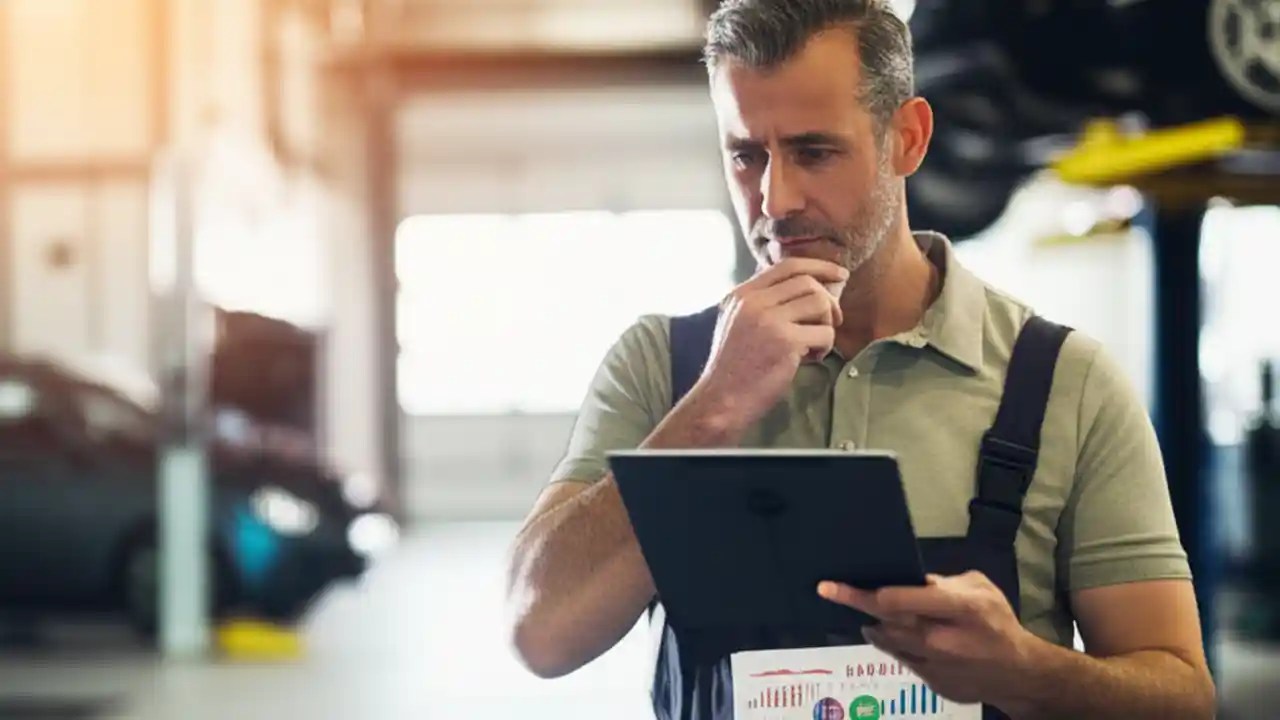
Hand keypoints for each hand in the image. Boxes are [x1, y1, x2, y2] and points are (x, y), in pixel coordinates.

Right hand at [690, 258, 847, 430]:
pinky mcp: (785, 342)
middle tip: (833, 321)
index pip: (787, 266)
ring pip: (820, 303)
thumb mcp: (738, 323)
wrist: (721, 400)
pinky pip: (825, 333)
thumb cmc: (734, 367)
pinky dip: (825, 346)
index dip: (819, 266)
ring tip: (816, 344)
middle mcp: (753, 301)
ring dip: (827, 324)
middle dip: (829, 301)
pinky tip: (811, 359)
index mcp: (741, 294)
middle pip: (808, 283)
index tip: (840, 275)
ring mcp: (769, 320)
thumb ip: (761, 303)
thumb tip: (807, 288)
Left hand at [817, 571, 1035, 708]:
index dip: (860, 593)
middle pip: (883, 620)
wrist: (1019, 672)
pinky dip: (893, 644)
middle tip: (832, 592)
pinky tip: (896, 634)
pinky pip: (900, 658)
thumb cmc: (998, 621)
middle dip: (857, 605)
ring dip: (874, 625)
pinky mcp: (931, 683)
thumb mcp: (978, 587)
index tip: (831, 586)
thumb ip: (942, 583)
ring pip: (885, 641)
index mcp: (957, 607)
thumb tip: (909, 580)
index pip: (895, 599)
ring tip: (871, 614)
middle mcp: (940, 637)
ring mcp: (934, 665)